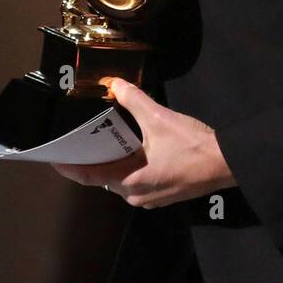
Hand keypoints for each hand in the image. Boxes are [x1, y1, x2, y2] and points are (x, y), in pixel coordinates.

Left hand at [52, 78, 236, 207]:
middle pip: (104, 178)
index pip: (89, 177)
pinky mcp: (165, 193)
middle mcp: (137, 195)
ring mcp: (152, 197)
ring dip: (113, 161)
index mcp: (131, 182)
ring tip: (103, 139)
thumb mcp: (159, 118)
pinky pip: (138, 180)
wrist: (228, 163)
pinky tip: (132, 147)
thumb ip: (133, 100)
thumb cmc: (193, 147)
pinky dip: (130, 165)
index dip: (69, 167)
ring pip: (122, 179)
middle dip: (92, 159)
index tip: (54, 158)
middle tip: (80, 139)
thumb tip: (114, 84)